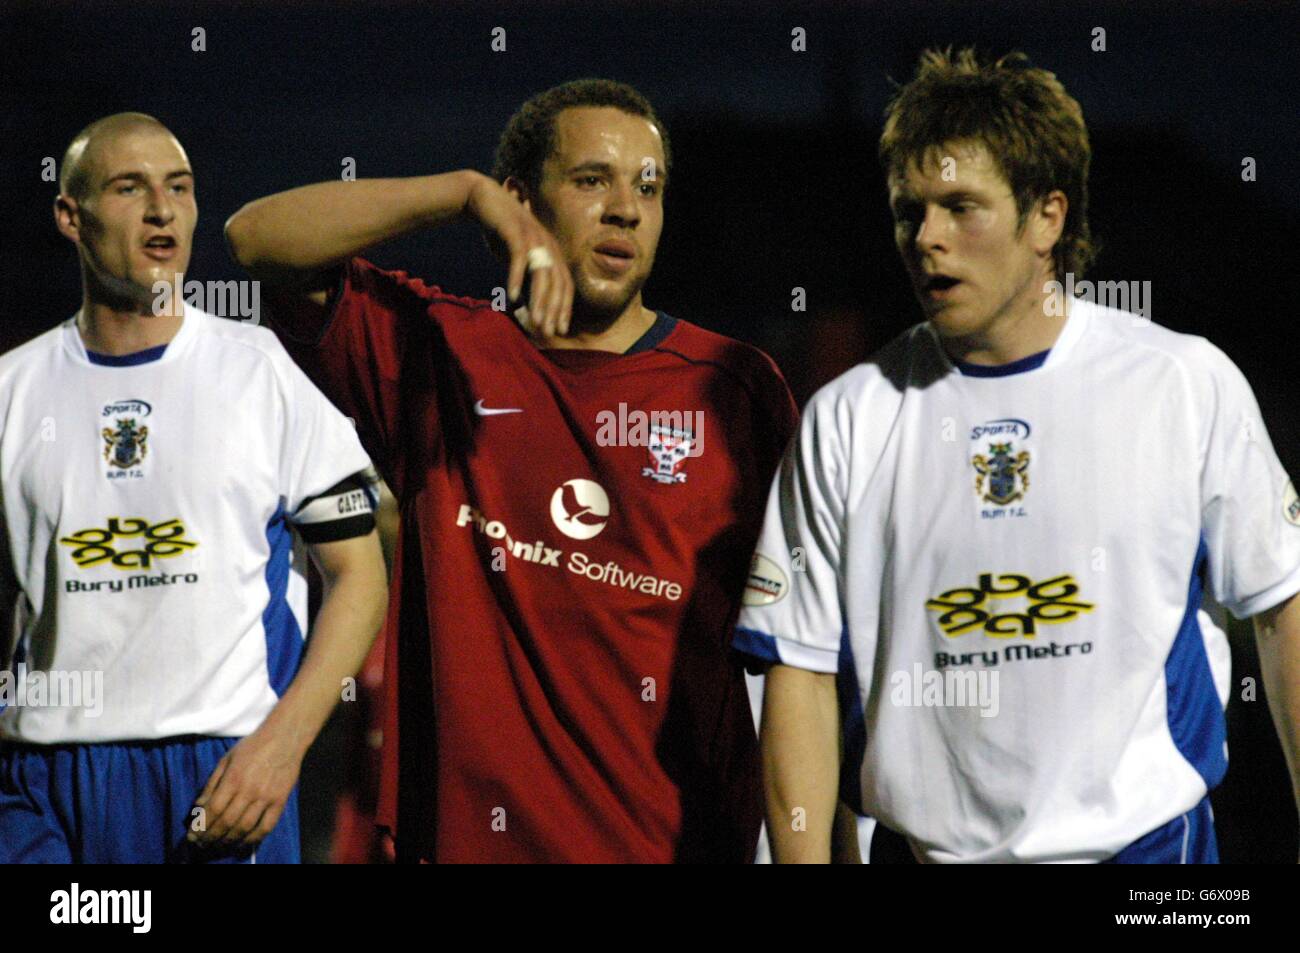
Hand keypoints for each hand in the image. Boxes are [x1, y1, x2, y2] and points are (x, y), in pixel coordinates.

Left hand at [188, 724, 304, 849]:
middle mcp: (249, 790)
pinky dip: (253, 839)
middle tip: (201, 844)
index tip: (192, 836)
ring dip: (228, 841)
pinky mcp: (280, 801)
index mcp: (233, 778)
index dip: (201, 827)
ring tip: (218, 846)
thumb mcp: (226, 759)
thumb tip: (199, 806)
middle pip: (226, 822)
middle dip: (210, 837)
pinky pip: (266, 826)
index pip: (213, 810)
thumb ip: (212, 783)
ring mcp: (266, 797)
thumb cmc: (253, 746)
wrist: (286, 737)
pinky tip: (243, 843)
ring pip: (244, 828)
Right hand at [466, 175, 572, 338]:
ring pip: (542, 274)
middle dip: (553, 310)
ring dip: (538, 300)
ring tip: (535, 321)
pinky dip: (516, 278)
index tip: (559, 329)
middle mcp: (548, 246)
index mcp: (553, 253)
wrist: (485, 200)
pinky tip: (512, 297)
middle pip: (557, 283)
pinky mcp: (515, 232)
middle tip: (548, 332)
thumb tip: (527, 303)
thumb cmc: (502, 233)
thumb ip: (527, 277)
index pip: (565, 285)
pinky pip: (519, 259)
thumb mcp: (519, 258)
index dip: (564, 308)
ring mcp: (533, 238)